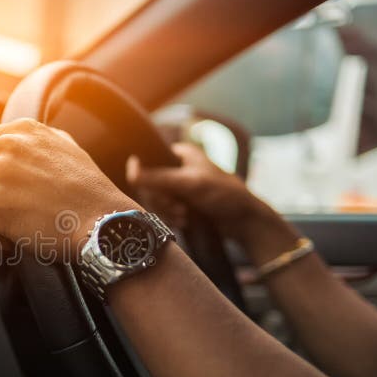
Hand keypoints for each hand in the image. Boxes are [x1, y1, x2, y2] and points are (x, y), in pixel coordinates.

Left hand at [0, 118, 138, 256]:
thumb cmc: (88, 194)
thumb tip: (10, 145)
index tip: (1, 186)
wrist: (101, 222)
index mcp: (22, 131)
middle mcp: (6, 146)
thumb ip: (34, 142)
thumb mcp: (66, 148)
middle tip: (9, 211)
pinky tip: (13, 238)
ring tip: (14, 226)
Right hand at [128, 143, 298, 263]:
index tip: (161, 193)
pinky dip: (172, 218)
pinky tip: (185, 221)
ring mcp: (181, 188)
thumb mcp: (189, 184)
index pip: (148, 163)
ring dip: (168, 212)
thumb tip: (131, 170)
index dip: (149, 181)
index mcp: (180, 154)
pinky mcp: (183, 204)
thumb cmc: (224, 195)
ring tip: (184, 217)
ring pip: (157, 201)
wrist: (246, 221)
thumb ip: (158, 178)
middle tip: (178, 208)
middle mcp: (179, 169)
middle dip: (162, 201)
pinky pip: (165, 211)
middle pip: (150, 186)